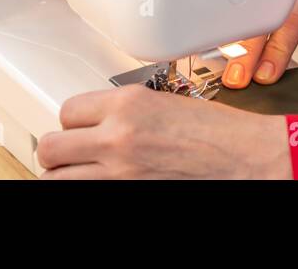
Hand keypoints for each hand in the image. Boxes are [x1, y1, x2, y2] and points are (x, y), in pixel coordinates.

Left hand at [37, 84, 291, 178]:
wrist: (247, 157)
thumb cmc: (220, 132)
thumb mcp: (167, 103)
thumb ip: (127, 111)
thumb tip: (99, 124)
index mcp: (128, 103)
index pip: (67, 110)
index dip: (73, 122)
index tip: (80, 129)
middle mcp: (117, 136)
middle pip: (51, 147)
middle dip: (60, 152)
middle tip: (73, 154)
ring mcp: (119, 172)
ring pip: (55, 179)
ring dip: (67, 175)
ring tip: (83, 173)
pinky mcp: (127, 195)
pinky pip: (83, 195)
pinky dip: (88, 189)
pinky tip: (102, 183)